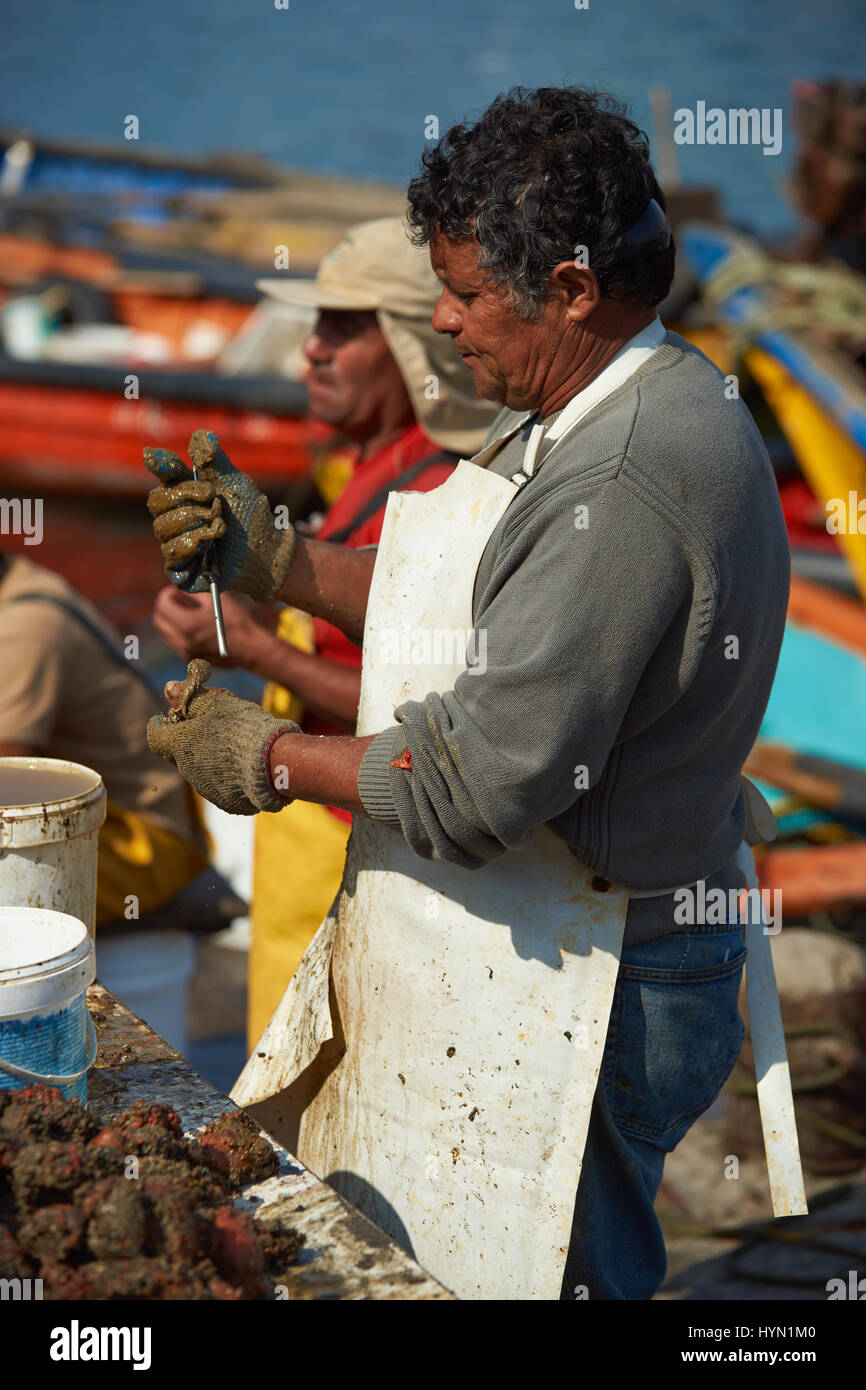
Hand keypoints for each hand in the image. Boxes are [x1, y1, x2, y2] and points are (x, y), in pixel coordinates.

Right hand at [144, 429, 295, 601]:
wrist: (268, 550)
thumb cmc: (251, 515)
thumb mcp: (234, 482)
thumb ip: (215, 459)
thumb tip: (201, 436)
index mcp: (182, 494)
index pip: (162, 477)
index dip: (165, 467)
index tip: (164, 459)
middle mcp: (173, 518)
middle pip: (156, 502)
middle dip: (188, 499)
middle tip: (215, 502)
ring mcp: (175, 544)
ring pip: (163, 529)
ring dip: (196, 522)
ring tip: (221, 525)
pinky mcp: (181, 569)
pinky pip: (171, 554)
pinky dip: (193, 543)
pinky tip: (212, 542)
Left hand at [146, 658, 299, 814]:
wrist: (272, 764)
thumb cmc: (242, 728)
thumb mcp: (215, 704)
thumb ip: (189, 698)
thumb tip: (169, 688)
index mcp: (180, 746)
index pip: (156, 737)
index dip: (159, 726)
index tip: (164, 718)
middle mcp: (188, 771)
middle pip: (177, 754)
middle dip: (185, 742)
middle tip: (204, 728)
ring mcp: (206, 789)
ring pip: (198, 770)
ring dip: (207, 758)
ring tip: (232, 747)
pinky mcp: (225, 802)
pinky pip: (219, 785)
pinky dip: (225, 774)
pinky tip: (243, 765)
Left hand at [152, 586, 268, 668]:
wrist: (251, 649)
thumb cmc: (236, 622)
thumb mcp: (216, 600)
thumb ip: (195, 592)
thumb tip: (182, 588)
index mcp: (187, 624)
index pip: (162, 605)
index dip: (167, 594)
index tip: (176, 590)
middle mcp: (182, 641)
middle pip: (159, 620)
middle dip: (165, 607)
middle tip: (178, 599)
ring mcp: (185, 652)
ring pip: (166, 632)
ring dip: (171, 620)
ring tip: (188, 612)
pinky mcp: (191, 659)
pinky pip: (176, 642)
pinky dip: (179, 632)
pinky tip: (196, 626)